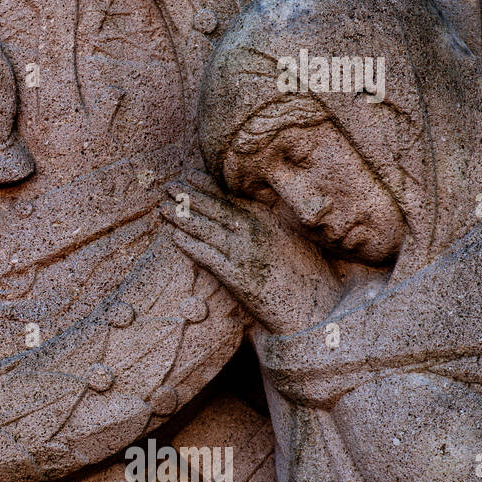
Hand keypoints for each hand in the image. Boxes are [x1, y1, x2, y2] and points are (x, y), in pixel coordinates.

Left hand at [159, 171, 340, 334]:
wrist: (318, 307)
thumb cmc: (305, 273)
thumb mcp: (289, 238)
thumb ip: (267, 223)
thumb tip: (244, 212)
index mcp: (266, 220)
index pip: (230, 198)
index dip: (206, 186)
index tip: (187, 174)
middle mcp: (254, 232)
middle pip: (214, 209)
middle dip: (188, 196)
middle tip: (167, 185)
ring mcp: (245, 254)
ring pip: (206, 230)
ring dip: (182, 218)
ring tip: (163, 207)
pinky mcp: (238, 278)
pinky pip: (209, 258)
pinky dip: (191, 247)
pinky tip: (175, 238)